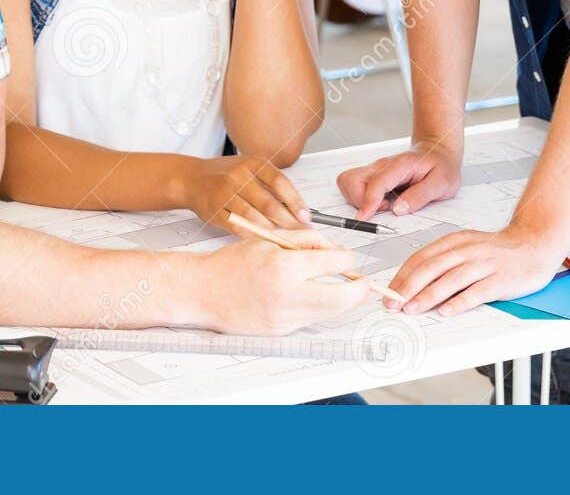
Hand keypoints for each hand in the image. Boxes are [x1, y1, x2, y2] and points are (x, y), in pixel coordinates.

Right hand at [183, 155, 314, 234]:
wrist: (193, 179)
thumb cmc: (225, 174)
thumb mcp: (250, 168)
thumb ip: (271, 184)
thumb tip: (297, 207)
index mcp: (252, 164)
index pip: (280, 183)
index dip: (295, 202)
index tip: (306, 216)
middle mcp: (238, 177)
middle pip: (269, 203)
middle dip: (288, 221)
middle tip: (301, 232)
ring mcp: (225, 194)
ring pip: (254, 218)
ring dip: (272, 231)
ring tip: (285, 238)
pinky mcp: (216, 212)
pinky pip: (239, 228)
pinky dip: (254, 236)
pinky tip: (264, 240)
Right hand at [199, 239, 370, 334]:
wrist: (203, 291)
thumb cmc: (231, 263)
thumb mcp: (269, 239)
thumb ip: (305, 241)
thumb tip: (334, 250)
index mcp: (284, 265)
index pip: (334, 263)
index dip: (348, 260)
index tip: (349, 259)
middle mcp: (286, 294)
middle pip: (342, 297)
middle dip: (360, 291)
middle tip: (365, 285)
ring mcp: (284, 316)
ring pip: (329, 312)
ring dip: (342, 302)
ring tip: (344, 290)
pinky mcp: (279, 331)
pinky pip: (310, 319)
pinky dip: (318, 309)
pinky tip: (313, 298)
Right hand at [336, 141, 461, 219]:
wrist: (437, 151)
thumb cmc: (441, 166)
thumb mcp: (442, 183)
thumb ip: (420, 196)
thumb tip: (398, 210)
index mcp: (400, 165)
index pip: (376, 182)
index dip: (368, 201)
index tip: (365, 217)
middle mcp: (382, 165)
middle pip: (352, 179)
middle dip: (359, 201)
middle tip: (382, 209)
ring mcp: (375, 170)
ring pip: (348, 182)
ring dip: (356, 199)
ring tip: (380, 206)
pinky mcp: (372, 176)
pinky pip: (352, 185)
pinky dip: (357, 198)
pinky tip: (377, 202)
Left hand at [387, 227, 560, 316]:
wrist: (535, 243)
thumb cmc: (497, 250)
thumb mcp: (466, 247)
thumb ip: (444, 261)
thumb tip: (415, 281)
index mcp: (455, 242)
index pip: (422, 258)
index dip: (403, 275)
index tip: (389, 291)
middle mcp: (467, 251)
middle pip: (432, 268)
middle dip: (409, 287)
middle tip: (394, 303)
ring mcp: (484, 264)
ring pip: (451, 280)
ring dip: (429, 295)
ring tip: (412, 308)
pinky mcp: (500, 279)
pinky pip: (477, 292)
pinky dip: (460, 302)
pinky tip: (447, 311)